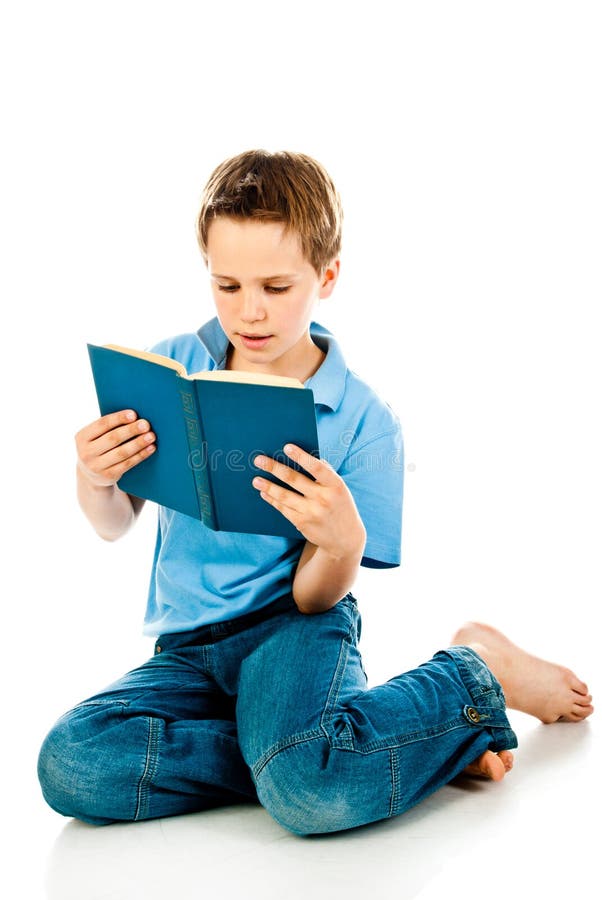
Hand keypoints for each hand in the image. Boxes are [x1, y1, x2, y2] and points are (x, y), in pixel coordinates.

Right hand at [75, 409, 155, 487]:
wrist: (91, 474)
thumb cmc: (100, 446)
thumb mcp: (96, 436)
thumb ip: (109, 426)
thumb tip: (135, 415)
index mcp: (82, 436)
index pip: (102, 424)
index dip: (118, 418)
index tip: (134, 414)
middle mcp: (86, 452)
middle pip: (112, 438)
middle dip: (131, 430)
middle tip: (146, 424)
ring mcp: (96, 466)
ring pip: (121, 452)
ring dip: (138, 443)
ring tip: (151, 436)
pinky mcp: (108, 476)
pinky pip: (127, 464)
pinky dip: (140, 455)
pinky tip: (150, 448)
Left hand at [252, 444, 365, 559]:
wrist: (345, 538)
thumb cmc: (339, 505)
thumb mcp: (339, 488)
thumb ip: (325, 473)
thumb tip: (303, 456)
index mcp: (336, 486)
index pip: (317, 468)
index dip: (301, 457)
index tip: (286, 447)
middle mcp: (324, 499)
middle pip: (294, 480)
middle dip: (274, 468)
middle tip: (258, 460)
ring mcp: (312, 512)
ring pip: (284, 496)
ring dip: (268, 486)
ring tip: (256, 479)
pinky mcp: (302, 523)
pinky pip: (283, 508)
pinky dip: (272, 500)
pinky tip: (264, 492)